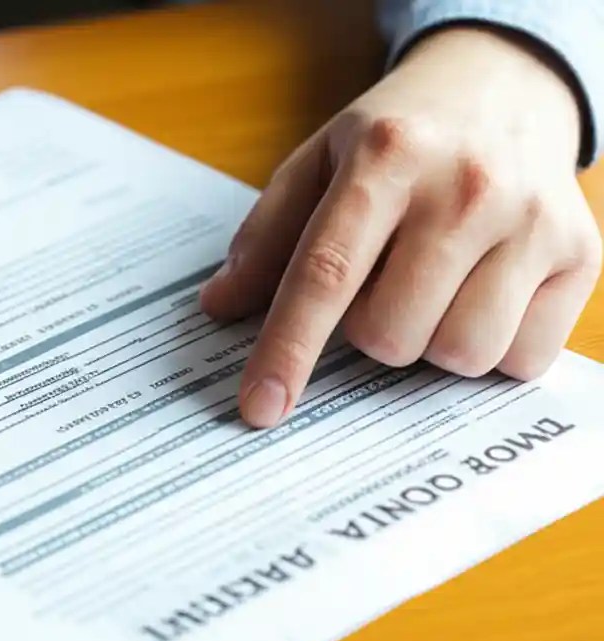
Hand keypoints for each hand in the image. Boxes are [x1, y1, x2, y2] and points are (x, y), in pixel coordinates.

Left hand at [199, 27, 601, 427]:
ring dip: (430, 343)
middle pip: (391, 333)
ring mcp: (532, 221)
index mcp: (388, 156)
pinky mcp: (582, 254)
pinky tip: (481, 296)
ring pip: (460, 354)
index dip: (287, 350)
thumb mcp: (318, 162)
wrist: (503, 87)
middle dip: (368, 333)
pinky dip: (492, 348)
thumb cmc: (399, 139)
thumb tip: (219, 308)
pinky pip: (521, 360)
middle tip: (381, 286)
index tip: (259, 406)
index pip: (325, 273)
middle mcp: (468, 187)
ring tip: (432, 289)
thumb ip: (267, 237)